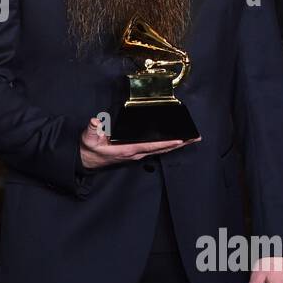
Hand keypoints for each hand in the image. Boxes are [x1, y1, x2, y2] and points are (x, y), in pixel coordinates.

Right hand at [79, 116, 198, 169]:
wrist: (87, 160)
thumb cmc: (89, 149)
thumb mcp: (88, 138)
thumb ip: (92, 129)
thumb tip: (96, 121)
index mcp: (127, 149)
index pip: (151, 145)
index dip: (166, 143)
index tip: (180, 140)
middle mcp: (135, 153)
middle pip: (162, 149)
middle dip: (179, 144)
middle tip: (195, 138)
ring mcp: (136, 154)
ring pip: (160, 150)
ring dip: (176, 145)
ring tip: (190, 139)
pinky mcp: (135, 152)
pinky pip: (155, 149)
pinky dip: (167, 145)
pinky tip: (173, 141)